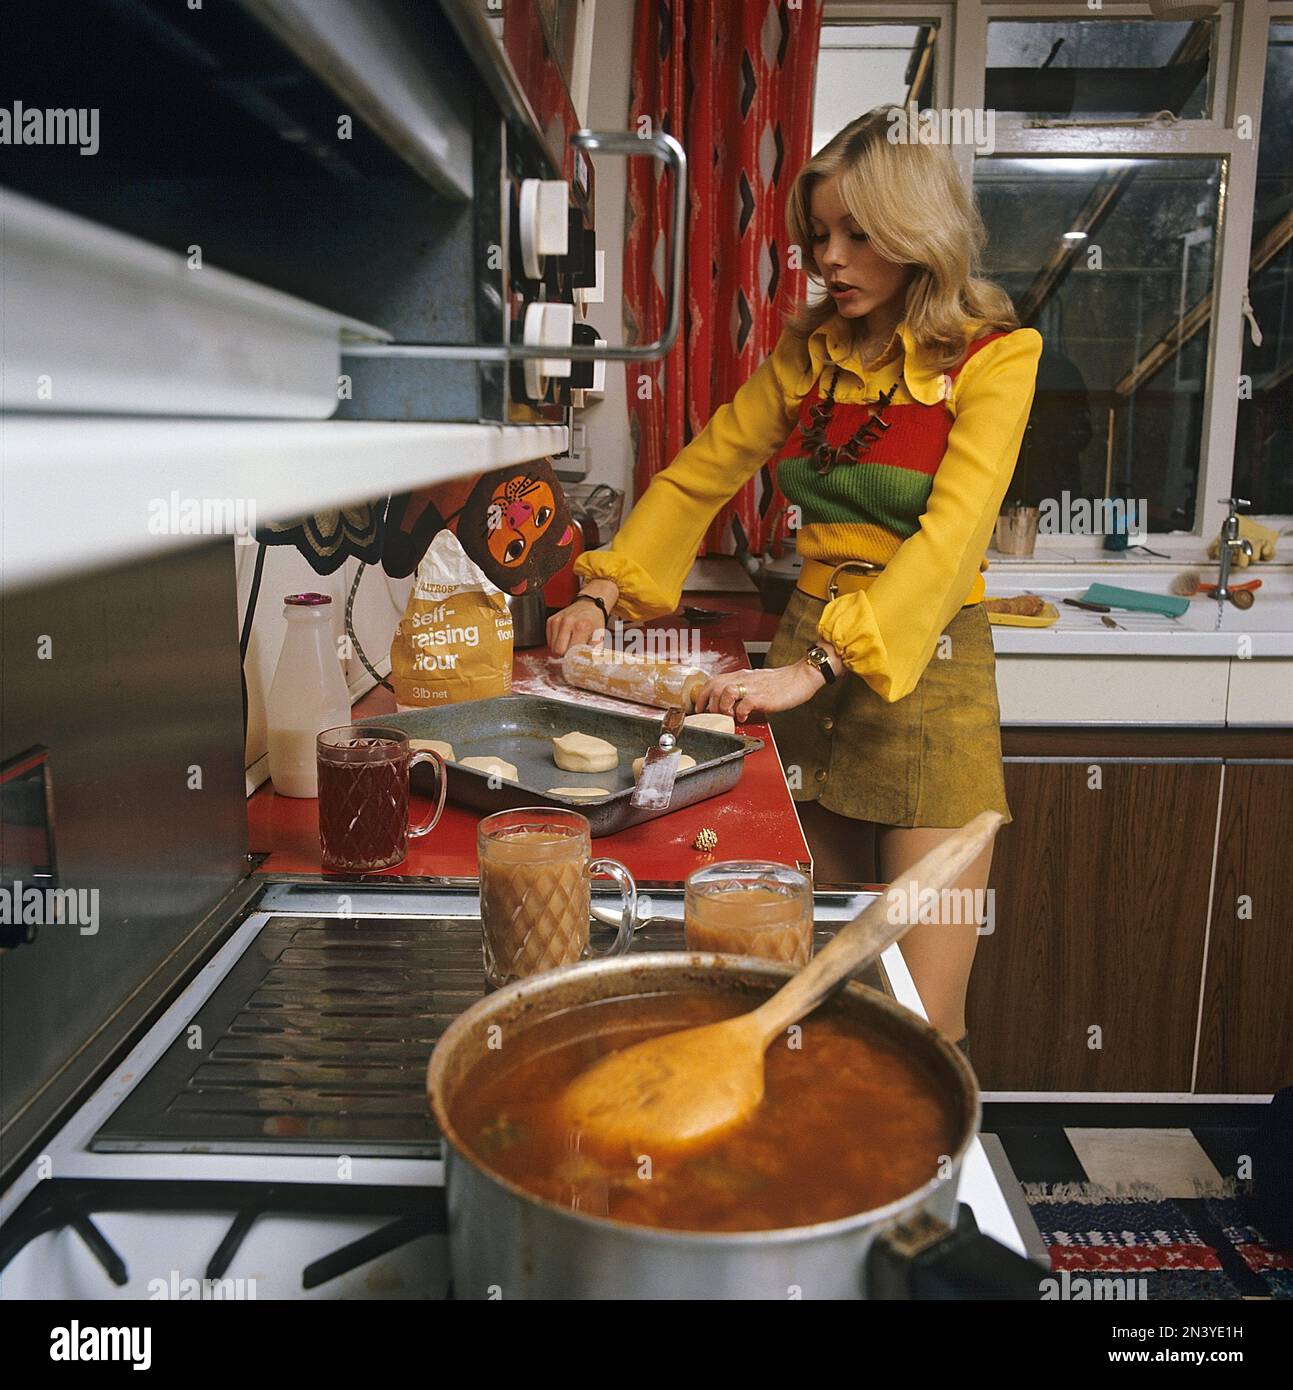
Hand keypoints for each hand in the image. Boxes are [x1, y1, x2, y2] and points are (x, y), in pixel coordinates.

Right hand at [546, 578, 619, 655]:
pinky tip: (565, 637)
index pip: (570, 652)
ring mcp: (557, 621)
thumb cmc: (594, 621)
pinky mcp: (550, 621)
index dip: (573, 659)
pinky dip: (556, 642)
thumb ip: (594, 652)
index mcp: (581, 627)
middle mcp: (567, 622)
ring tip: (570, 642)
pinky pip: (549, 641)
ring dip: (560, 649)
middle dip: (565, 655)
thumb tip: (590, 665)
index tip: (577, 660)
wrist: (589, 604)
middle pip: (558, 651)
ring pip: (552, 647)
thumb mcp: (600, 637)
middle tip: (573, 651)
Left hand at [693, 658, 831, 722]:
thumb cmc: (781, 682)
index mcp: (740, 676)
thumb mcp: (756, 682)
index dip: (702, 696)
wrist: (800, 677)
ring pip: (725, 692)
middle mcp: (743, 679)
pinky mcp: (762, 696)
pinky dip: (740, 713)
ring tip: (728, 716)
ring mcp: (752, 687)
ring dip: (723, 707)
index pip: (713, 681)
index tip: (700, 708)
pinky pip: (744, 704)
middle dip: (708, 704)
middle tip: (713, 716)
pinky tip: (744, 718)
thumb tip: (730, 704)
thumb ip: (742, 690)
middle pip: (714, 686)